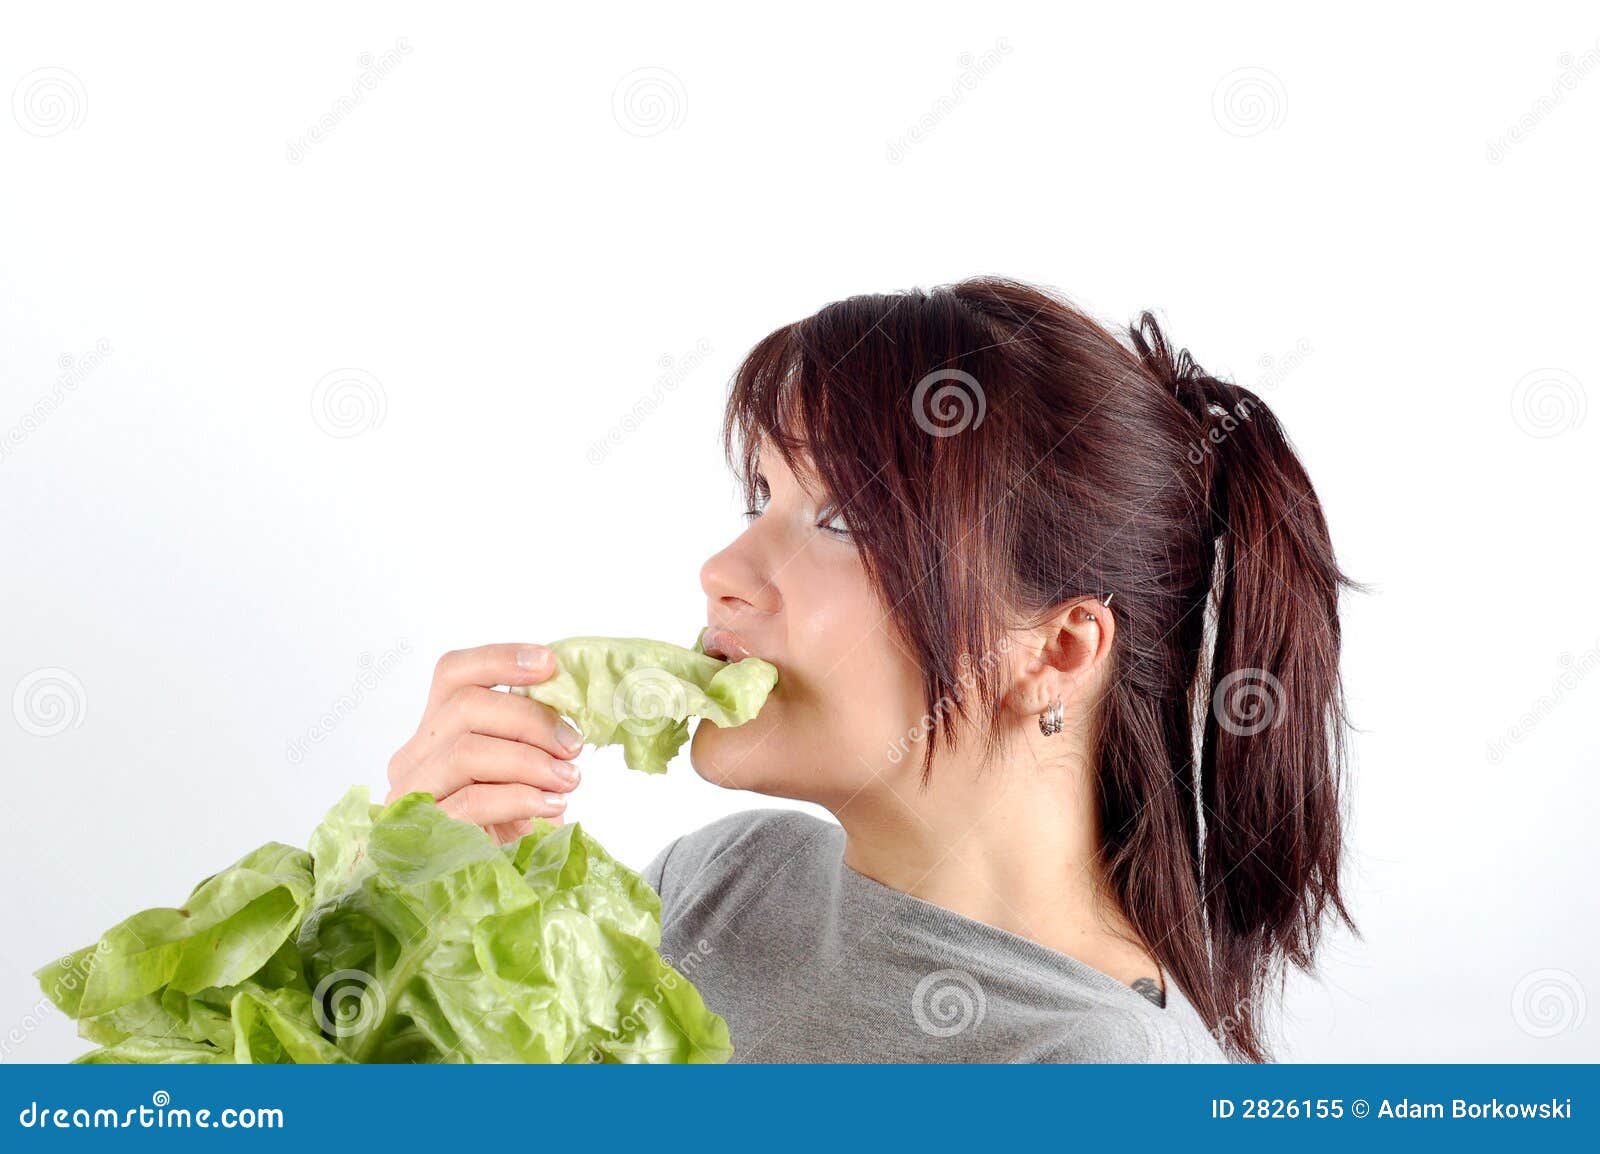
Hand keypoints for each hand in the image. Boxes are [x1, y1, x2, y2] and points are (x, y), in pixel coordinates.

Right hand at [387, 643, 582, 843]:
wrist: (486, 888)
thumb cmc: (506, 823)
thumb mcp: (518, 768)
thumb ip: (528, 732)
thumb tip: (570, 697)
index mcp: (435, 731)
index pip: (453, 673)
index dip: (500, 659)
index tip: (549, 664)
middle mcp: (413, 757)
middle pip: (465, 707)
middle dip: (530, 719)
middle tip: (573, 745)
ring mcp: (411, 796)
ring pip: (467, 752)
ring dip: (529, 761)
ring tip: (569, 780)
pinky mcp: (422, 834)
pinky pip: (471, 802)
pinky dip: (519, 797)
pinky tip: (551, 806)